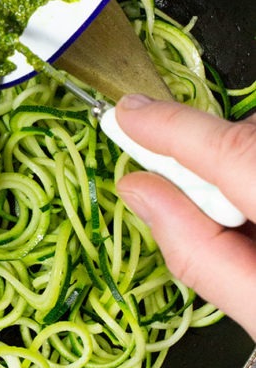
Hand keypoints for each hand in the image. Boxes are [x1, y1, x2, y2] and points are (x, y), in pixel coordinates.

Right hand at [115, 94, 255, 338]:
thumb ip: (198, 252)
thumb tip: (139, 193)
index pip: (229, 151)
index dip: (170, 127)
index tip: (125, 115)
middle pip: (246, 141)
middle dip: (211, 166)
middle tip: (215, 225)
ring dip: (239, 173)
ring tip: (251, 238)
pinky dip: (252, 177)